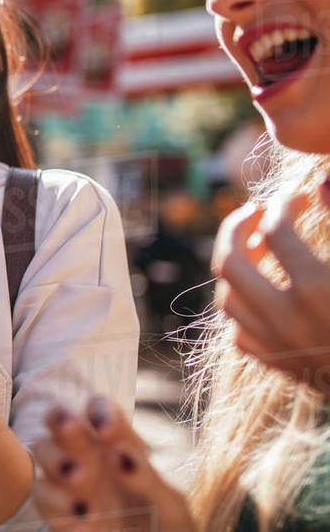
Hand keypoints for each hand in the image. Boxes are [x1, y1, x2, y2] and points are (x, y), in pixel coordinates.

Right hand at [31, 397, 194, 531]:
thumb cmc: (167, 529)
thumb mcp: (170, 504)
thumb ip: (147, 478)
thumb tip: (119, 455)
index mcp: (118, 445)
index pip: (100, 411)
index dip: (99, 411)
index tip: (107, 430)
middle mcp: (88, 456)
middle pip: (61, 421)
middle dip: (61, 417)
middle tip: (71, 426)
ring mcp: (68, 483)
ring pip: (43, 451)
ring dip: (55, 457)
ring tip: (77, 475)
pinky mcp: (56, 512)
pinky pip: (42, 494)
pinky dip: (55, 498)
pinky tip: (81, 510)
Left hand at [213, 185, 329, 393]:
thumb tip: (322, 182)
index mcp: (320, 290)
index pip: (276, 230)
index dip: (283, 204)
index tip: (297, 196)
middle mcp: (289, 320)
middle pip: (230, 264)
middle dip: (234, 228)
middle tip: (252, 211)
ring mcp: (279, 347)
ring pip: (228, 297)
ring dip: (236, 266)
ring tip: (258, 246)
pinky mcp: (280, 366)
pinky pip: (239, 332)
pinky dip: (243, 306)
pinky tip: (261, 288)